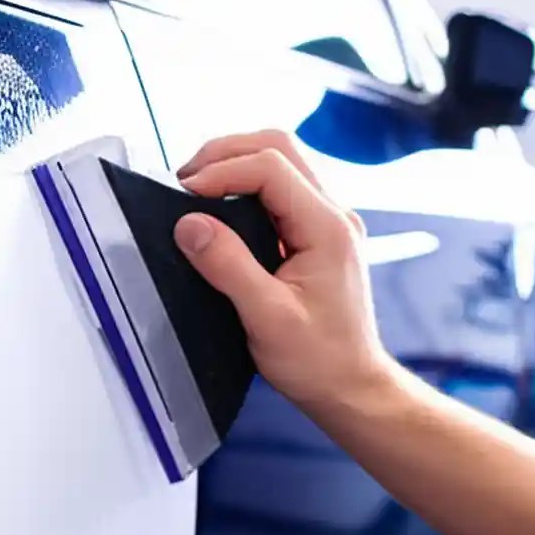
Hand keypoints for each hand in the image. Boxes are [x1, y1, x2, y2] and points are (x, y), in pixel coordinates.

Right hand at [173, 130, 390, 407]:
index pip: (270, 167)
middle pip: (279, 147)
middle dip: (226, 153)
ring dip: (235, 164)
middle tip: (185, 181)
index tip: (184, 195)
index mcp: (327, 228)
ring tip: (196, 189)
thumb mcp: (267, 318)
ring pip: (281, 160)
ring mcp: (328, 221)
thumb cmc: (317, 361)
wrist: (351, 387)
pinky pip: (280, 187)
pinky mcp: (316, 233)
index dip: (221, 171)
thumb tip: (188, 224)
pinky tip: (220, 207)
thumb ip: (227, 266)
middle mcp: (333, 214)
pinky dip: (244, 184)